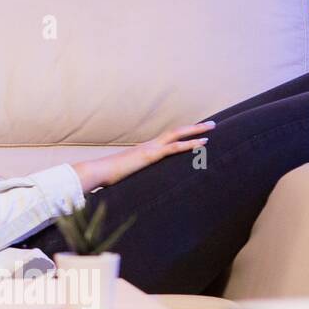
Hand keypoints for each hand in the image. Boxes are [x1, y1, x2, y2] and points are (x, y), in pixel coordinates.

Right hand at [75, 120, 213, 190]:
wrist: (97, 172)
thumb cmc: (107, 176)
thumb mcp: (125, 175)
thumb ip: (133, 176)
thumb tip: (133, 183)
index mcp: (144, 149)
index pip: (167, 138)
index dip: (182, 134)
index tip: (196, 132)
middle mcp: (149, 145)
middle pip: (176, 131)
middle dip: (195, 127)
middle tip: (212, 124)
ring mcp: (150, 148)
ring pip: (177, 135)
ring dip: (196, 130)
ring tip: (211, 128)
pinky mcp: (150, 155)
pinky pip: (173, 148)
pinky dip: (188, 144)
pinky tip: (201, 143)